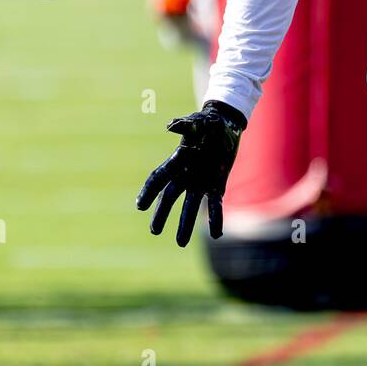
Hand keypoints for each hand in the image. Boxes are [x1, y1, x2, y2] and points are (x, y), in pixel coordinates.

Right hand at [136, 100, 245, 246]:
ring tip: (180, 243)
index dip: (149, 191)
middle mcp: (185, 175)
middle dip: (162, 214)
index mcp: (177, 160)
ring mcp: (200, 182)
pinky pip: (215, 206)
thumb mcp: (199, 122)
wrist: (226, 127)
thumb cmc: (208, 122)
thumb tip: (171, 126)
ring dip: (185, 224)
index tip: (140, 206)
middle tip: (155, 231)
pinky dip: (215, 220)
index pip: (159, 178)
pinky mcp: (216, 186)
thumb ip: (187, 125)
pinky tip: (216, 235)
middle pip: (170, 198)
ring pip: (190, 207)